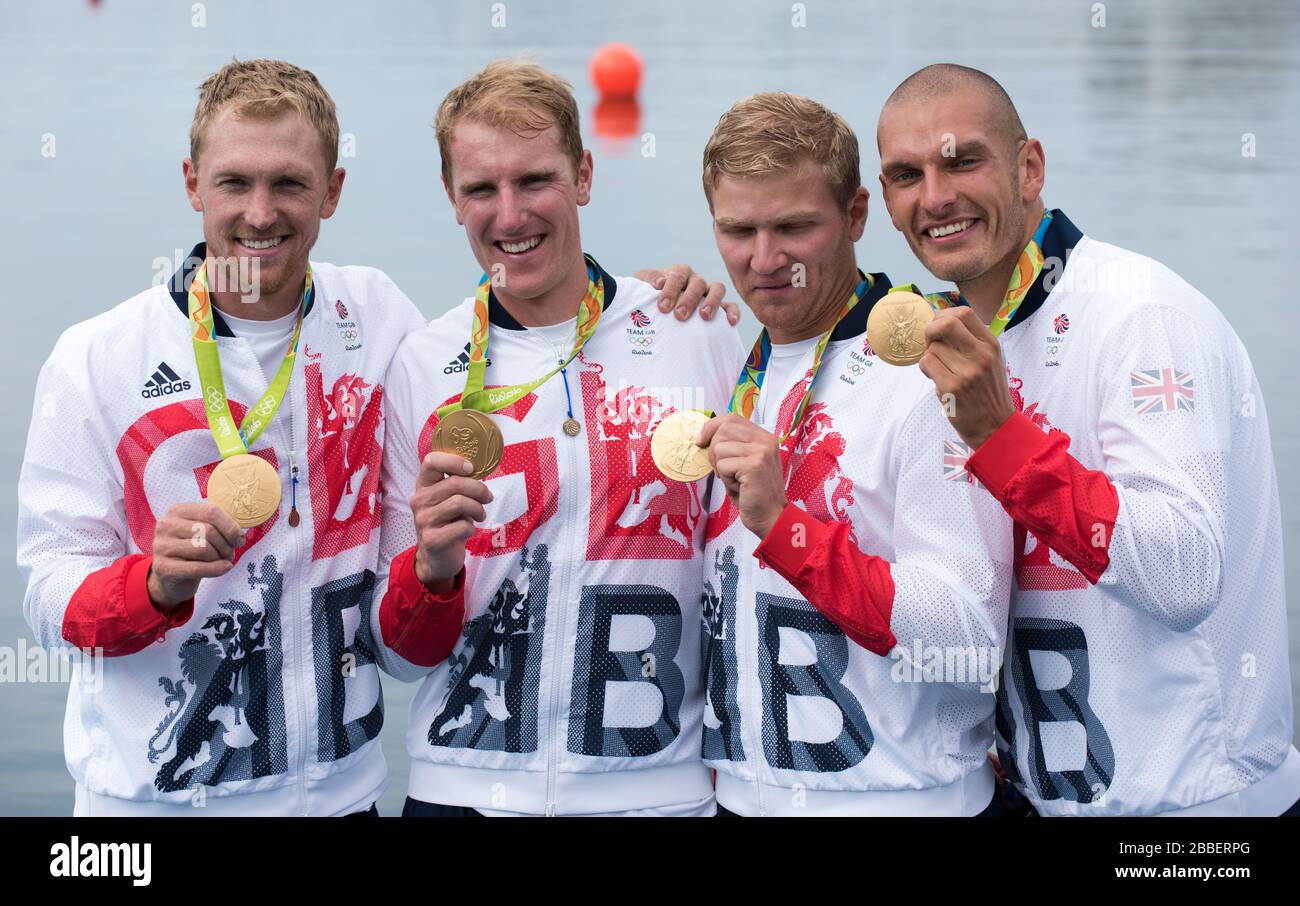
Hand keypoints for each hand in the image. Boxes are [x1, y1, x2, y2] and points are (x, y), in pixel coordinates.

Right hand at [148, 502, 246, 610]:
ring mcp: (161, 546)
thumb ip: (219, 527)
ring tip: (222, 561)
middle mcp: (166, 525)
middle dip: (226, 545)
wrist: (170, 578)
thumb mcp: (202, 533)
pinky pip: (197, 567)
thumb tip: (239, 534)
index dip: (230, 527)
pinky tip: (224, 568)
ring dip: (220, 557)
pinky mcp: (163, 567)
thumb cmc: (191, 552)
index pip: (211, 511)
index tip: (239, 539)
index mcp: (177, 511)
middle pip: (208, 530)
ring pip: (203, 548)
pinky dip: (216, 569)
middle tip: (230, 554)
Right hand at [411, 452, 493, 590]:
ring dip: (478, 509)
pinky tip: (467, 531)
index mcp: (423, 485)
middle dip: (479, 489)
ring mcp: (423, 520)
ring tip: (480, 515)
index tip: (470, 468)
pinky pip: (462, 526)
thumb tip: (479, 468)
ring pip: (460, 503)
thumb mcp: (449, 499)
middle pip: (455, 483)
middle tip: (488, 498)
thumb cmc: (448, 522)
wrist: (436, 557)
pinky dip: (471, 528)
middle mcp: (419, 500)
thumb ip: (458, 483)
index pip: (431, 461)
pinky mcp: (431, 539)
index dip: (454, 460)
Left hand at [634, 264, 740, 324]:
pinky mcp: (720, 307)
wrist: (657, 312)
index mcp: (678, 274)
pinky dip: (732, 312)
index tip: (663, 306)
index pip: (678, 274)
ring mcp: (709, 293)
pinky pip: (731, 305)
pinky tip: (731, 322)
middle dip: (689, 299)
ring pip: (717, 289)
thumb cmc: (650, 298)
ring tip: (704, 316)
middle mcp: (695, 281)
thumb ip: (647, 280)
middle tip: (679, 315)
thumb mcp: (642, 286)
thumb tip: (658, 282)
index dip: (671, 288)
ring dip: (712, 302)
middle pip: (698, 283)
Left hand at [697, 414, 786, 538]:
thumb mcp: (743, 463)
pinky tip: (739, 487)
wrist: (770, 516)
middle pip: (723, 430)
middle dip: (714, 451)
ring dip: (721, 468)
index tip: (700, 441)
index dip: (711, 427)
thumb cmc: (753, 492)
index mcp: (764, 437)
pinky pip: (722, 465)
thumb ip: (732, 446)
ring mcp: (761, 452)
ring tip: (735, 480)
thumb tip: (703, 437)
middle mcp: (765, 440)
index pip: (732, 418)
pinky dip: (725, 480)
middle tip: (723, 470)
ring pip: (720, 448)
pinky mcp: (754, 466)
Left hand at [919, 306, 1016, 448]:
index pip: (964, 312)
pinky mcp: (952, 388)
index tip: (939, 329)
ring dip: (929, 357)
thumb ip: (970, 341)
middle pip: (945, 324)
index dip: (944, 316)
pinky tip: (938, 380)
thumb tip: (939, 321)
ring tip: (941, 370)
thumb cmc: (988, 392)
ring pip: (932, 348)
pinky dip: (926, 370)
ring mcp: (967, 371)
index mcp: (991, 344)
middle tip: (931, 345)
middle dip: (930, 331)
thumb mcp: (990, 360)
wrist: (995, 426)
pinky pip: (927, 364)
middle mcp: (981, 355)